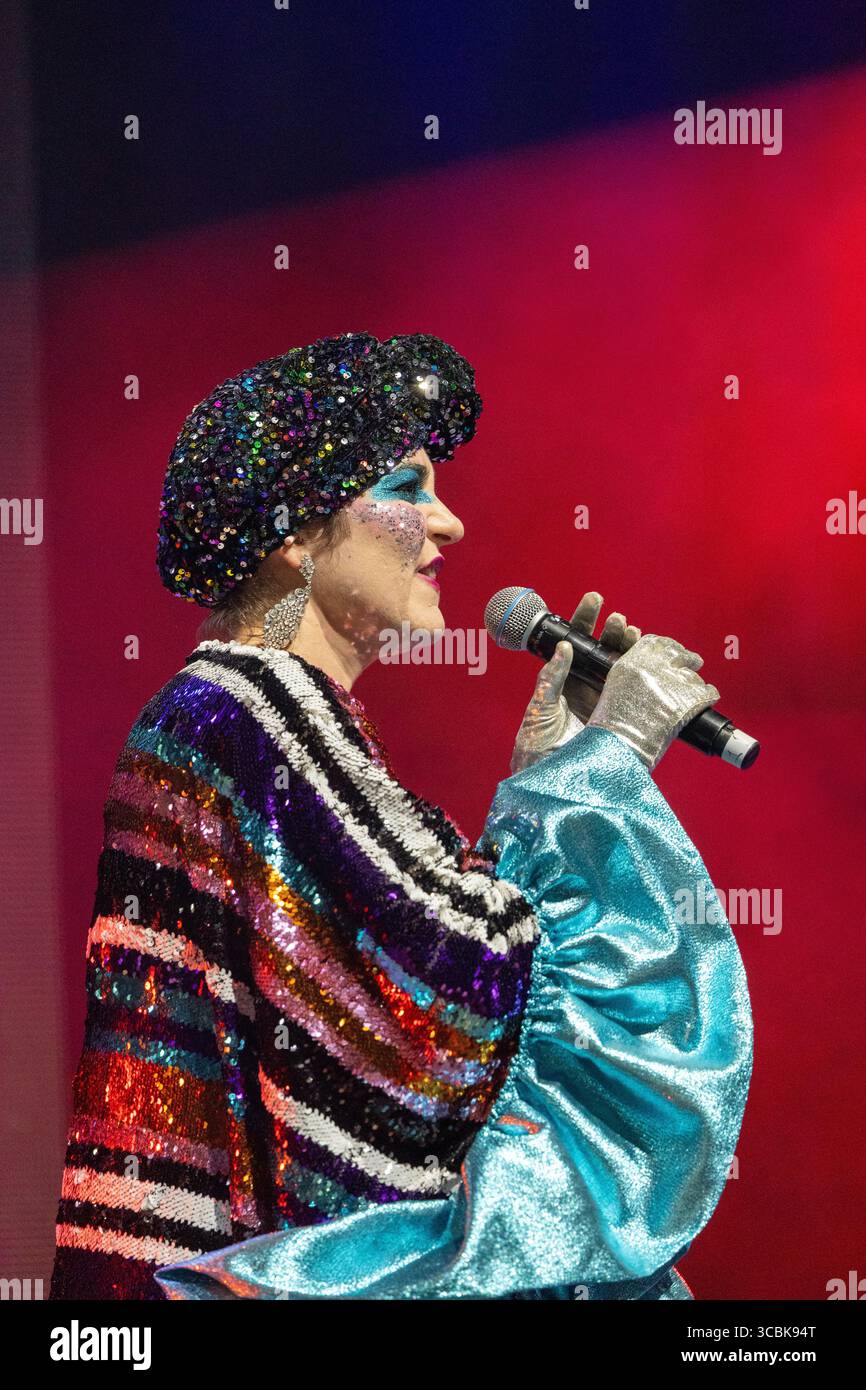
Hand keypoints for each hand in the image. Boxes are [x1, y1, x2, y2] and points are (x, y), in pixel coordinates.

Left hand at [509, 591, 640, 774]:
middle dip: (612, 632)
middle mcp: (588, 687)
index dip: (585, 622)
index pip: (576, 644)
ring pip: (623, 666)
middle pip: (604, 651)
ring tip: (631, 632)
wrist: (553, 781)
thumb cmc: (537, 746)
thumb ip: (551, 678)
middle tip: (619, 621)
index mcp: (566, 681)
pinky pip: (639, 691)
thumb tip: (563, 646)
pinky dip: (647, 673)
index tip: (595, 601)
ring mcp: (608, 701)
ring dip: (628, 647)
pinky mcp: (623, 717)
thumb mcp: (540, 708)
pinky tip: (649, 658)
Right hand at [587, 633, 720, 771]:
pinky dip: (710, 695)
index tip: (673, 650)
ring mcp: (672, 682)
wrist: (618, 747)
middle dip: (687, 657)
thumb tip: (651, 671)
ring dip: (694, 682)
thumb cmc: (611, 725)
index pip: (655, 642)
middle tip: (694, 661)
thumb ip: (631, 674)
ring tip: (694, 690)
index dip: (667, 646)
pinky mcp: (689, 700)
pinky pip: (709, 691)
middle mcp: (653, 667)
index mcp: (632, 662)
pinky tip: (708, 698)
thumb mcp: (612, 689)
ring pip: (693, 675)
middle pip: (678, 653)